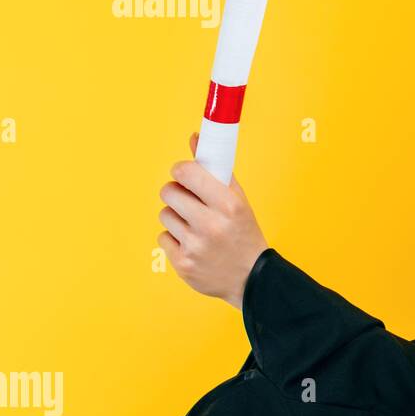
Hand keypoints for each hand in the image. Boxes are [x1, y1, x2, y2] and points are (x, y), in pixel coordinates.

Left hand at [157, 132, 269, 310]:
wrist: (251, 277)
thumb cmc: (243, 233)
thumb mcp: (238, 199)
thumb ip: (216, 169)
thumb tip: (194, 138)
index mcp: (228, 204)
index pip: (185, 172)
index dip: (180, 171)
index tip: (184, 175)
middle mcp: (211, 225)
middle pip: (168, 192)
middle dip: (176, 193)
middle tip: (188, 200)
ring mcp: (195, 246)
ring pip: (165, 215)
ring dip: (176, 217)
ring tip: (194, 226)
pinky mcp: (182, 264)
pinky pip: (163, 238)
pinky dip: (175, 239)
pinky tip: (192, 243)